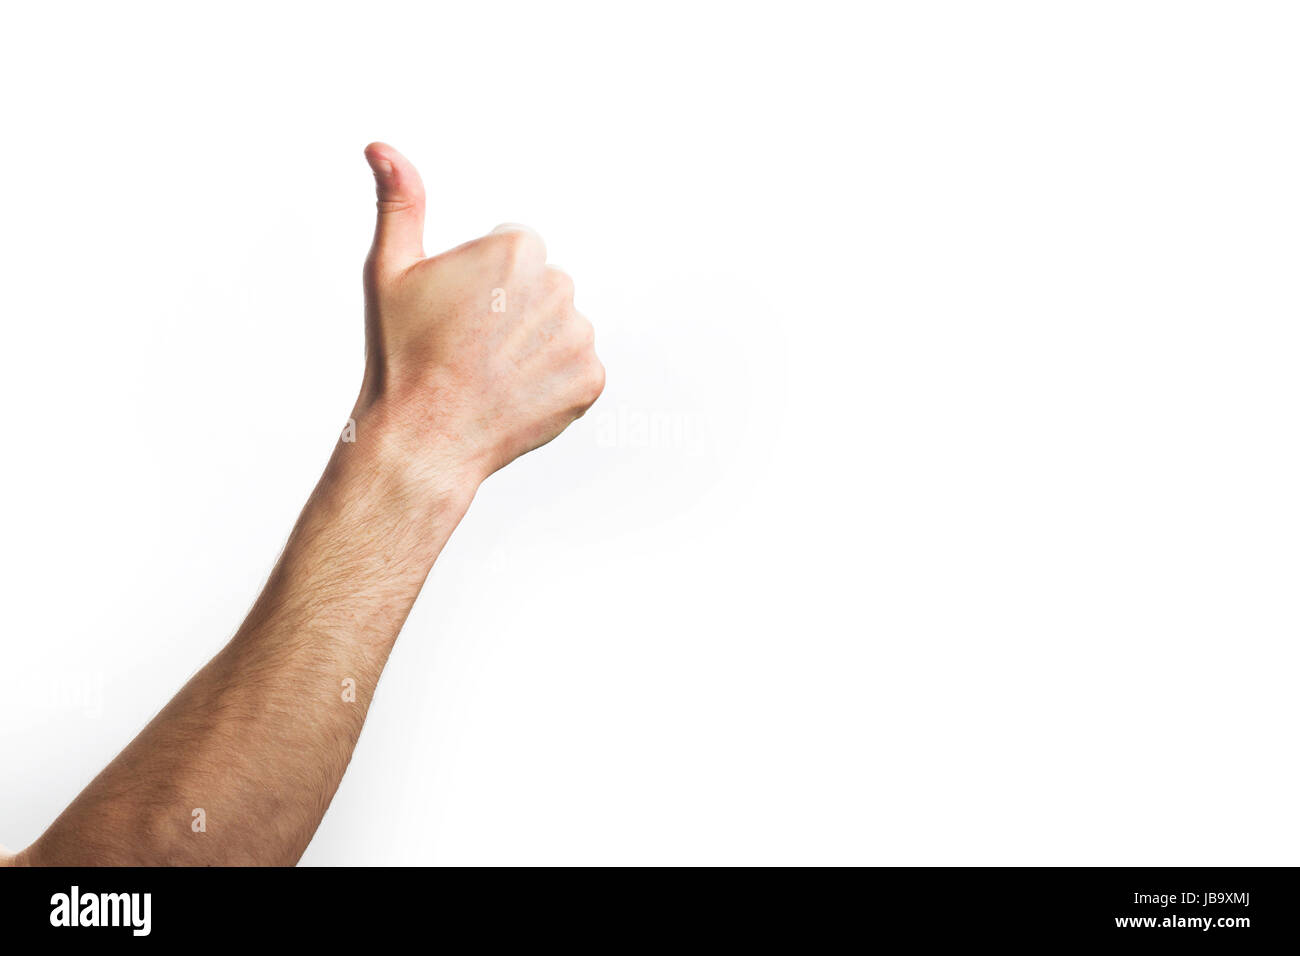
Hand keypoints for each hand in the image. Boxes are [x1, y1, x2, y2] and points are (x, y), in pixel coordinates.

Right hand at [355, 142, 603, 493]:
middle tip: (471, 345)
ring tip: (491, 373)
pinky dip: (554, 383)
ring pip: (561, 329)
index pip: (515, 251)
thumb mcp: (390, 270)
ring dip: (535, 346)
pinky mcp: (591, 381)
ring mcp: (579, 337)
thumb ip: (398, 202)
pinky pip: (577, 370)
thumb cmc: (401, 355)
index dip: (481, 281)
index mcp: (517, 249)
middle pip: (542, 288)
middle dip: (513, 310)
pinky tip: (515, 395)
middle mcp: (558, 286)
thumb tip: (380, 147)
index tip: (457, 311)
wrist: (423, 438)